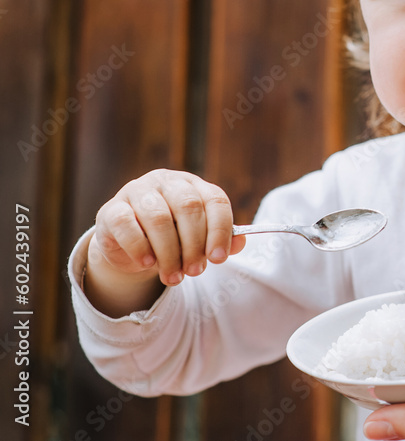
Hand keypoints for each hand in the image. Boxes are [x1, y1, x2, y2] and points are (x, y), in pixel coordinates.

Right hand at [85, 169, 244, 315]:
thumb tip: (240, 242)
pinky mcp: (111, 209)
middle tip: (195, 271)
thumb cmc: (171, 238)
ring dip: (169, 253)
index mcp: (193, 185)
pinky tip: (148, 263)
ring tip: (173, 276)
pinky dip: (140, 247)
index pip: (215, 199)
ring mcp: (137, 191)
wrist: (129, 247)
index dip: (220, 230)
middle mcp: (166, 181)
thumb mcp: (197, 239)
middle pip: (189, 207)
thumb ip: (219, 239)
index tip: (218, 258)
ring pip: (159, 218)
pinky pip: (127, 225)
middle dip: (194, 245)